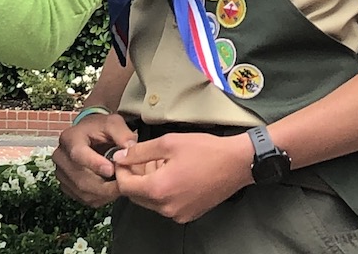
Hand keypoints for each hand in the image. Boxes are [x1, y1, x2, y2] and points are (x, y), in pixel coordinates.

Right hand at [52, 113, 137, 207]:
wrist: (90, 134)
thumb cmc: (101, 128)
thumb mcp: (113, 123)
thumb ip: (122, 134)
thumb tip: (130, 148)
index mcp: (70, 138)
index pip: (78, 154)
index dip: (94, 164)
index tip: (111, 170)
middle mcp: (61, 157)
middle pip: (80, 178)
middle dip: (103, 185)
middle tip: (123, 184)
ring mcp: (62, 173)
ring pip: (82, 191)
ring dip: (103, 193)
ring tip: (120, 186)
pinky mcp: (67, 186)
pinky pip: (83, 198)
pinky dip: (100, 198)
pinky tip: (111, 190)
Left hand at [112, 132, 253, 223]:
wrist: (236, 163)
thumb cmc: (205, 150)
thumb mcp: (169, 142)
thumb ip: (141, 151)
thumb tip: (121, 156)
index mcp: (159, 189)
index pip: (125, 186)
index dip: (120, 170)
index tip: (123, 158)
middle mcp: (166, 207)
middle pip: (136, 196)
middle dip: (134, 178)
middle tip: (141, 159)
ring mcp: (177, 214)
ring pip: (151, 202)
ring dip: (148, 185)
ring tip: (159, 164)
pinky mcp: (188, 215)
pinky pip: (166, 206)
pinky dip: (163, 192)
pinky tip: (173, 175)